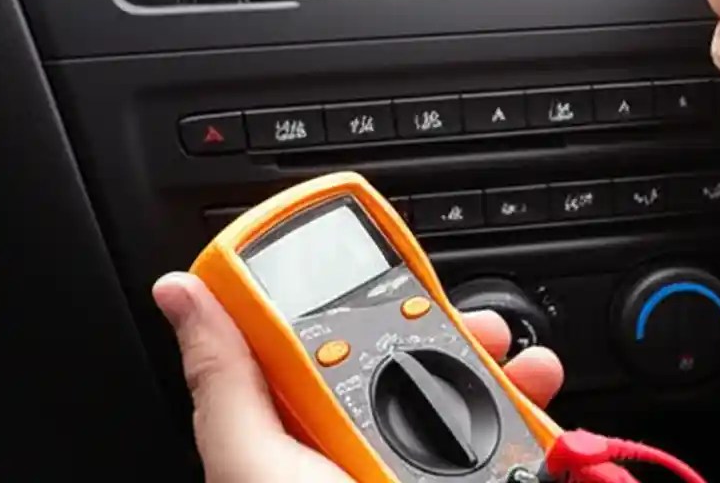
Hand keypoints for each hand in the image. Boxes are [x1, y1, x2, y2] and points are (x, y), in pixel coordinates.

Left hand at [152, 272, 563, 482]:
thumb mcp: (256, 470)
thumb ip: (225, 384)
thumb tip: (181, 294)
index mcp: (294, 436)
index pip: (311, 343)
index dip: (338, 293)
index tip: (364, 258)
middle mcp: (359, 446)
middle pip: (401, 356)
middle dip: (440, 325)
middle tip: (459, 316)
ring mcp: (422, 467)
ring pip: (464, 388)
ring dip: (499, 363)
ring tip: (518, 359)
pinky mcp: (481, 476)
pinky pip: (511, 431)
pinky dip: (533, 408)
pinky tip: (538, 392)